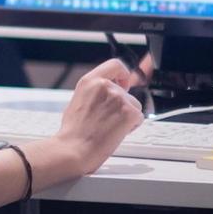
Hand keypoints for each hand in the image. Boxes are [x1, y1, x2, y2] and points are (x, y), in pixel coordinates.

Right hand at [46, 56, 148, 179]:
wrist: (75, 148)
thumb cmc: (74, 130)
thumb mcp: (79, 100)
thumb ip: (95, 92)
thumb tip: (110, 91)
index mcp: (90, 81)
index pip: (115, 65)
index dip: (123, 74)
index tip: (124, 83)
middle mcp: (105, 86)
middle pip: (127, 92)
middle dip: (122, 105)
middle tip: (109, 119)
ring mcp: (119, 98)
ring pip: (134, 105)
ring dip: (126, 116)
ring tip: (109, 127)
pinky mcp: (130, 112)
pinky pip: (138, 117)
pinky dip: (131, 126)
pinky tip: (116, 132)